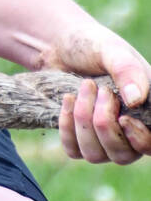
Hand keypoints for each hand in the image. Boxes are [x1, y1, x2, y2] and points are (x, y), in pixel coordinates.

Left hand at [45, 23, 150, 163]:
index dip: (141, 139)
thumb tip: (136, 101)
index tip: (124, 117)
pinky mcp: (77, 137)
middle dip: (105, 124)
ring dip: (84, 122)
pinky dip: (67, 127)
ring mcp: (102, 138)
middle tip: (98, 89)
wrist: (58, 45)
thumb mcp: (111, 50)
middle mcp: (129, 130)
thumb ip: (126, 70)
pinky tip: (67, 101)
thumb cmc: (92, 46)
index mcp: (148, 112)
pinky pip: (73, 150)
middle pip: (124, 155)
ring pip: (96, 155)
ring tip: (80, 90)